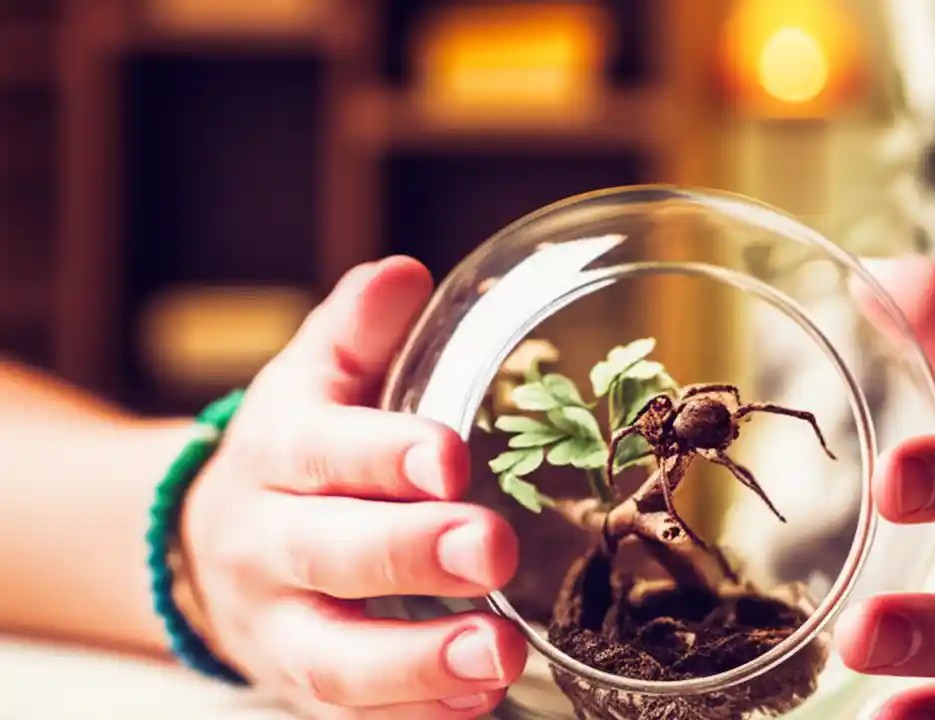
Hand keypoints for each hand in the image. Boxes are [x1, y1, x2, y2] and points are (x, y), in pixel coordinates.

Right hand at [181, 257, 526, 718]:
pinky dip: (415, 715)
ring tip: (500, 659)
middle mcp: (268, 541)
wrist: (207, 544)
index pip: (322, 449)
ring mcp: (282, 624)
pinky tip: (479, 705)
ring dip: (417, 663)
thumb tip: (405, 274)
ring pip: (333, 657)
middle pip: (328, 553)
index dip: (381, 454)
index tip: (448, 457)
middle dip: (411, 554)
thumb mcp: (312, 379)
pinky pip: (352, 713)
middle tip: (494, 551)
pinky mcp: (305, 684)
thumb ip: (356, 332)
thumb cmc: (294, 449)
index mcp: (277, 450)